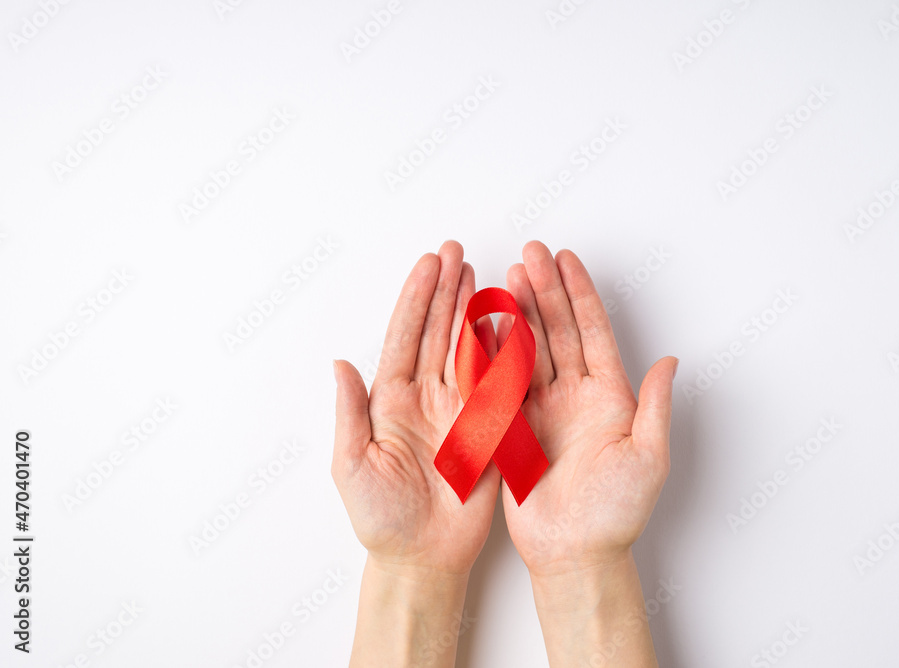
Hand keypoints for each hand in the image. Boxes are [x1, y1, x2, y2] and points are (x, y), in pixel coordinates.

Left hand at [332, 241, 499, 666]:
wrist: (422, 558)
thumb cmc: (380, 518)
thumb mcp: (352, 465)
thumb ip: (350, 413)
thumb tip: (339, 364)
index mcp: (392, 401)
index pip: (405, 337)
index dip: (417, 298)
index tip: (429, 263)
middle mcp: (426, 398)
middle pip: (437, 333)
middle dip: (446, 290)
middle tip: (456, 251)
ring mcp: (459, 411)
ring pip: (467, 349)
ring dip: (472, 310)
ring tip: (479, 273)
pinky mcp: (487, 429)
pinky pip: (497, 384)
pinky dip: (503, 351)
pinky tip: (506, 320)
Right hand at [498, 241, 675, 665]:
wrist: (575, 554)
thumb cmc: (617, 513)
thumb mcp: (648, 457)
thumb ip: (654, 407)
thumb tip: (670, 361)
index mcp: (608, 397)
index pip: (592, 332)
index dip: (580, 294)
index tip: (567, 260)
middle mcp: (575, 396)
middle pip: (558, 331)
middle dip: (546, 289)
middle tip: (531, 253)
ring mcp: (542, 410)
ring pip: (529, 349)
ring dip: (520, 311)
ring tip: (508, 275)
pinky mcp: (513, 428)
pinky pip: (502, 382)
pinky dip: (493, 351)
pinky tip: (485, 322)